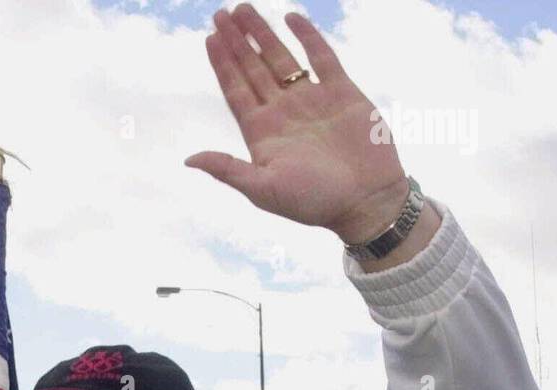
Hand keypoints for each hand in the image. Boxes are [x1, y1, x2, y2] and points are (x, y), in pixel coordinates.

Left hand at [187, 5, 439, 251]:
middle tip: (221, 13)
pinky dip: (307, 37)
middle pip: (253, 69)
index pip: (236, 91)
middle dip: (237, 42)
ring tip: (243, 9)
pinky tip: (291, 18)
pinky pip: (321, 57)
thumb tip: (189, 159)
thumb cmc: (314, 202)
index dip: (223, 65)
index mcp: (264, 134)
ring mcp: (312, 101)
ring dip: (262, 34)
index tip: (209, 38)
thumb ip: (228, 169)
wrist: (366, 201)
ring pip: (281, 58)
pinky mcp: (342, 93)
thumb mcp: (264, 190)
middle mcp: (284, 113)